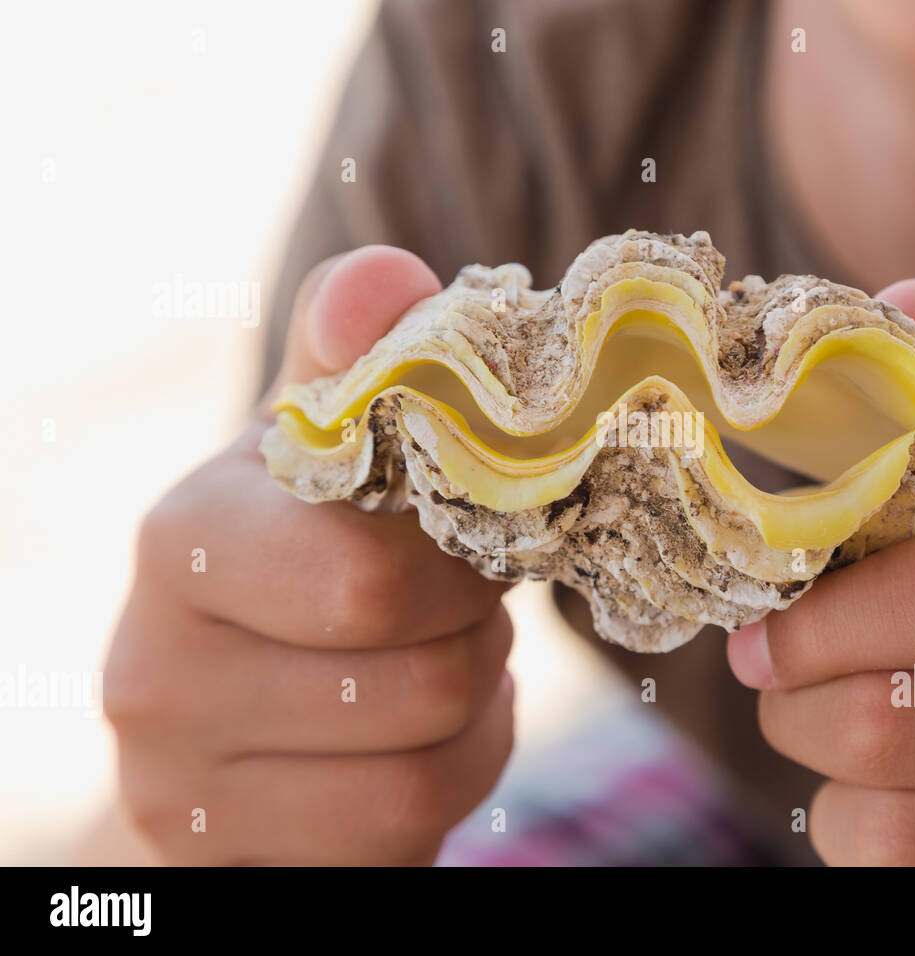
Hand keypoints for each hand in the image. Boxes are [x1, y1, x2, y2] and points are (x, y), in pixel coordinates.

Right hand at [105, 247, 513, 864]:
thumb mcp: (330, 443)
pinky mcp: (220, 863)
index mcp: (184, 539)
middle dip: (473, 640)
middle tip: (456, 609)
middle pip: (421, 682)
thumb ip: (361, 360)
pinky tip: (415, 739)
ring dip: (473, 718)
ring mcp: (175, 786)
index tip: (465, 543)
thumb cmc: (312, 547)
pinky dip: (450, 782)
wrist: (249, 685)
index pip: (367, 581)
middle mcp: (150, 671)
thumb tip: (387, 280)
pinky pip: (400, 841)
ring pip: (422, 776)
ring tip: (437, 667)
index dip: (462, 568)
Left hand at [727, 279, 914, 864]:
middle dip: (801, 695)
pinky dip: (849, 839)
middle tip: (778, 680)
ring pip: (885, 800)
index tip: (766, 623)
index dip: (831, 607)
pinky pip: (897, 866)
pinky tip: (884, 812)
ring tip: (839, 739)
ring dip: (819, 767)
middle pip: (901, 707)